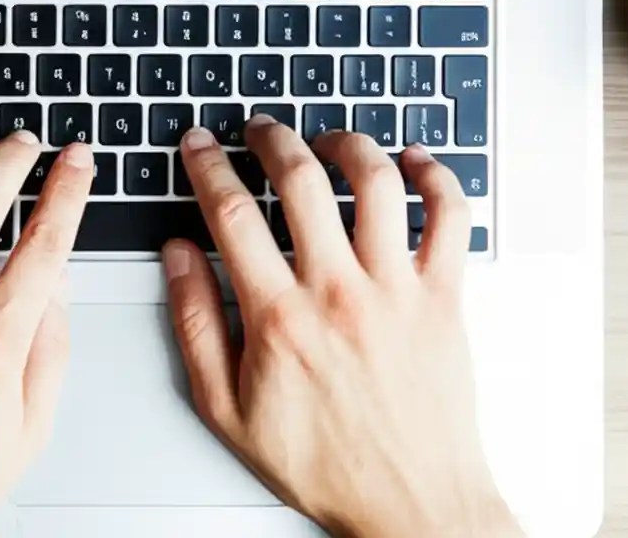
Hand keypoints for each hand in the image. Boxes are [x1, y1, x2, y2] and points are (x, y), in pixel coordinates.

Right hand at [164, 117, 521, 537]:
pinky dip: (436, 177)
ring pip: (376, 184)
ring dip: (347, 145)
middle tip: (258, 127)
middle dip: (271, 139)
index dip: (208, 167)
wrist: (409, 503)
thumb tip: (177, 258)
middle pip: (301, 181)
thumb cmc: (322, 462)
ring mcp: (397, 291)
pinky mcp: (444, 298)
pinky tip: (414, 161)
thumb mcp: (226, 408)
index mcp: (278, 318)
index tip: (200, 145)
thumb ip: (195, 326)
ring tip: (327, 139)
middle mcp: (339, 292)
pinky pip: (449, 218)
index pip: (232, 215)